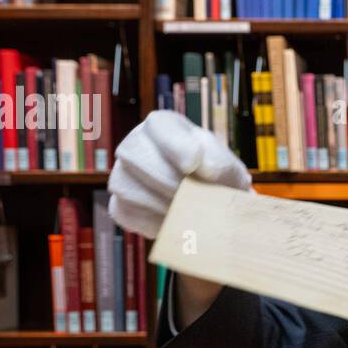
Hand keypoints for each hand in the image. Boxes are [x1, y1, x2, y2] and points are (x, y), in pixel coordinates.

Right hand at [108, 109, 251, 239]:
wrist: (214, 209)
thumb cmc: (219, 180)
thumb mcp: (228, 168)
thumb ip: (219, 163)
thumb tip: (202, 166)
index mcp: (164, 127)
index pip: (157, 124)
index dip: (172, 144)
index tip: (192, 164)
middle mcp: (136, 145)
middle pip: (134, 154)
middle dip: (167, 180)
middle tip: (192, 197)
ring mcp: (122, 174)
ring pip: (127, 187)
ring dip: (161, 204)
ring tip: (188, 212)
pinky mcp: (119, 205)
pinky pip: (125, 212)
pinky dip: (151, 222)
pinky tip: (173, 223)